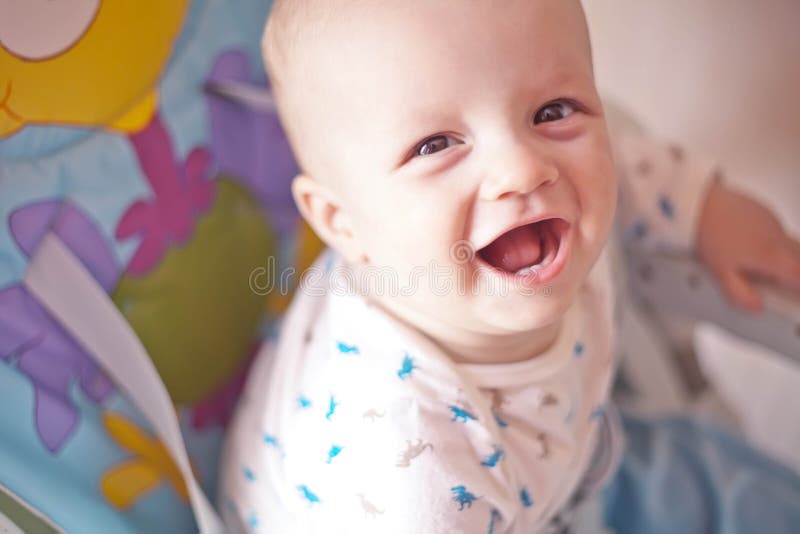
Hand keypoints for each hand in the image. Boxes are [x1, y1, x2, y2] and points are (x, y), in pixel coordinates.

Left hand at [697, 179, 799, 311]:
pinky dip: (767, 239)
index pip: (799, 273)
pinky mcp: (764, 209)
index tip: (797, 291)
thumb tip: (756, 307)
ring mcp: (772, 220)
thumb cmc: (708, 234)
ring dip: (778, 254)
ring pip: (785, 242)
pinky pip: (773, 229)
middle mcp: (776, 236)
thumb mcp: (721, 273)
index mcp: (769, 255)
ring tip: (750, 259)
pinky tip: (744, 240)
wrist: (697, 203)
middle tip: (776, 279)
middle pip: (797, 258)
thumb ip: (740, 294)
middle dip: (792, 270)